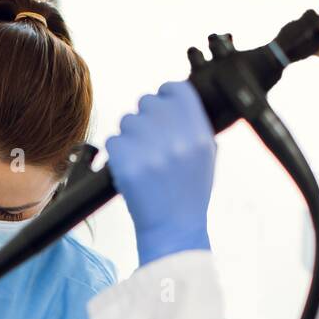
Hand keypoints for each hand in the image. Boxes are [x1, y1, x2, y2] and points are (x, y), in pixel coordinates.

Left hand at [105, 80, 215, 265]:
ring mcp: (149, 149)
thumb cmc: (188, 193)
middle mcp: (176, 136)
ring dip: (130, 136)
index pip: (176, 89)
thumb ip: (193, 125)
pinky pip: (113, 140)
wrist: (172, 229)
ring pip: (127, 120)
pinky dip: (118, 154)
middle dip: (145, 119)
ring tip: (142, 160)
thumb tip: (173, 99)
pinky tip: (130, 169)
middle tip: (149, 141)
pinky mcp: (125, 162)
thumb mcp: (206, 156)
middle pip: (147, 101)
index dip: (165, 95)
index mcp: (199, 133)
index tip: (162, 106)